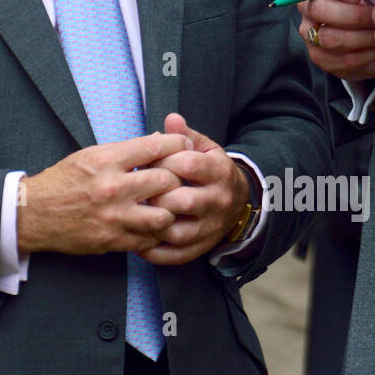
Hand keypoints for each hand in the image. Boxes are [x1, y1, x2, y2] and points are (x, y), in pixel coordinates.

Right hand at [17, 131, 190, 256]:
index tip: (184, 146)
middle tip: (178, 180)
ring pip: (162, 216)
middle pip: (165, 181)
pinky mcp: (111, 240)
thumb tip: (158, 140)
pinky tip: (150, 226)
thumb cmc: (62, 181)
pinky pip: (146, 239)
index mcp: (106, 160)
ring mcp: (113, 216)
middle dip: (176, 179)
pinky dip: (153, 233)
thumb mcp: (89, 155)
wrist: (34, 213)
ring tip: (166, 206)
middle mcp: (111, 187)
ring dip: (168, 211)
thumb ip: (125, 151)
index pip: (154, 146)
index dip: (176, 144)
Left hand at [139, 113, 250, 265]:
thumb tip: (172, 119)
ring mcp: (212, 227)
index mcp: (218, 171)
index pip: (188, 164)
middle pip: (184, 201)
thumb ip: (185, 135)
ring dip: (153, 225)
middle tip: (138, 191)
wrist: (238, 199)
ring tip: (136, 216)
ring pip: (179, 233)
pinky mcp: (203, 247)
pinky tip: (138, 244)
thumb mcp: (204, 147)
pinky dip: (156, 253)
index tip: (147, 162)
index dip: (163, 161)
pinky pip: (178, 256)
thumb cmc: (210, 169)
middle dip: (157, 195)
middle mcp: (218, 201)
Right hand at [296, 0, 374, 80]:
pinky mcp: (320, 57)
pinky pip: (342, 59)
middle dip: (354, 15)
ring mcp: (310, 34)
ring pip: (331, 37)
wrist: (368, 31)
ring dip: (363, 36)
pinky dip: (367, 54)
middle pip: (319, 9)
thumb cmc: (369, 2)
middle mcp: (307, 7)